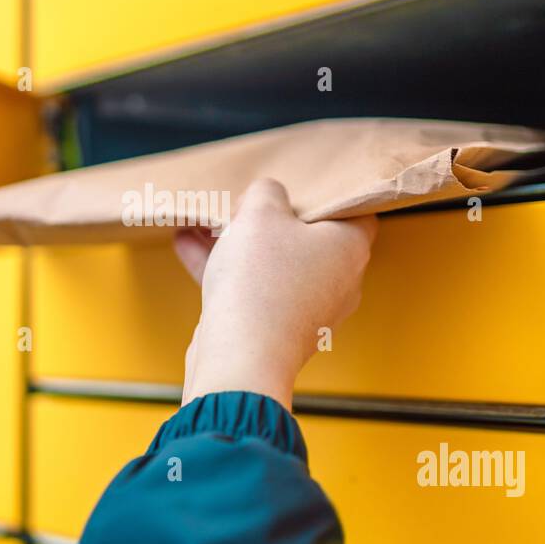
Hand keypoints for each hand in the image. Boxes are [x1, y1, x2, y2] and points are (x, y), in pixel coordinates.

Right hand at [173, 178, 376, 410]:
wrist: (241, 357)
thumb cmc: (262, 282)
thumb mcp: (260, 214)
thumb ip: (266, 192)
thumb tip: (267, 195)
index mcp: (350, 248)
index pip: (357, 212)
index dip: (330, 195)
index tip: (302, 185)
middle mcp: (339, 282)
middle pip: (310, 239)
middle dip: (274, 219)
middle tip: (246, 202)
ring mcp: (308, 310)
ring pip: (276, 265)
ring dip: (240, 243)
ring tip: (206, 221)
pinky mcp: (277, 329)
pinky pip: (254, 290)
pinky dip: (226, 270)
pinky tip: (187, 245)